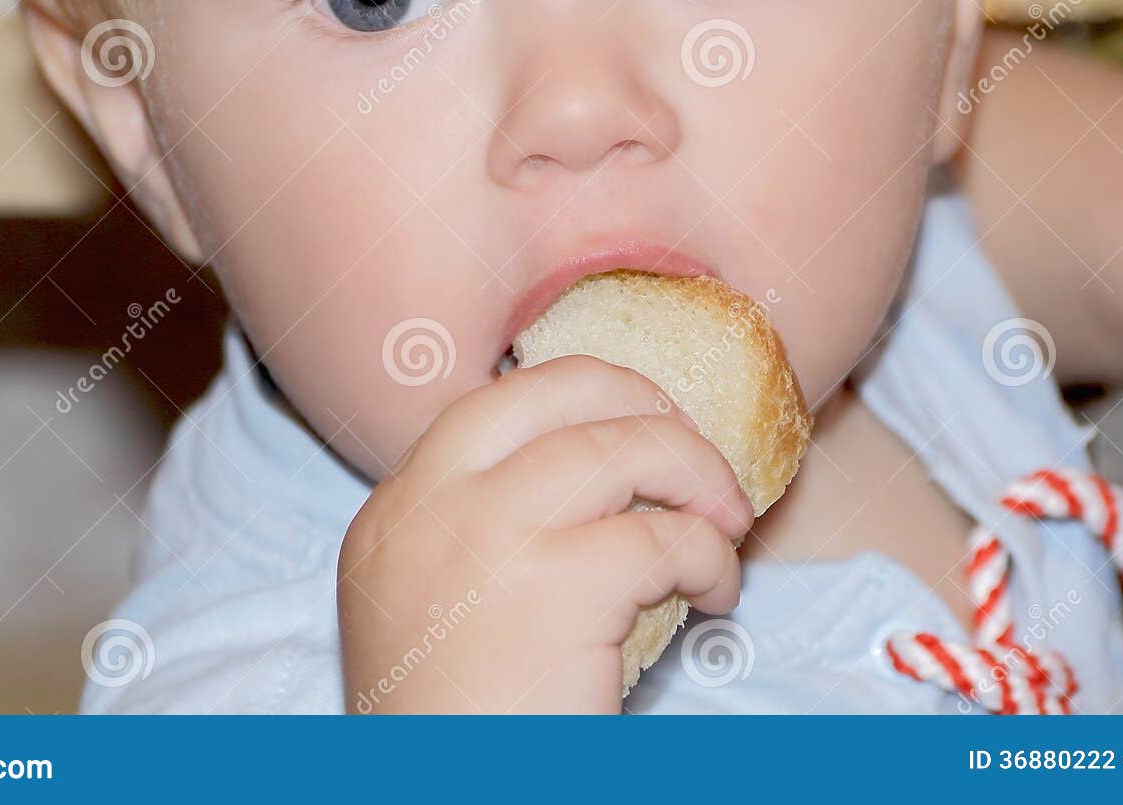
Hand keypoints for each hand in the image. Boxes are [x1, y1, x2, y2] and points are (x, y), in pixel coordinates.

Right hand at [337, 355, 751, 712]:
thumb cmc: (461, 731)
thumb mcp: (436, 607)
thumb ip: (486, 531)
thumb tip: (609, 474)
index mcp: (397, 510)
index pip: (496, 402)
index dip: (585, 398)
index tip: (639, 425)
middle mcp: (430, 507)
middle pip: (558, 391)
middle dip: (647, 405)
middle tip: (696, 450)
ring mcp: (487, 538)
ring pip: (622, 447)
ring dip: (697, 475)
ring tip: (725, 522)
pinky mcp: (552, 589)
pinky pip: (665, 538)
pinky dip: (711, 558)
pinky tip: (716, 594)